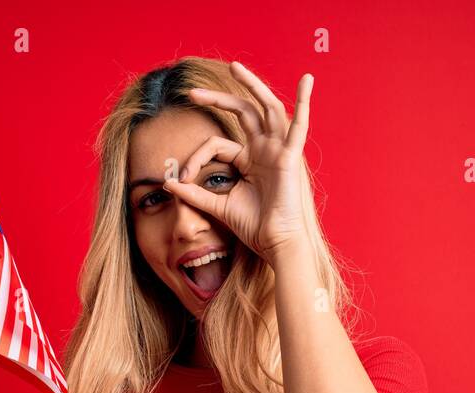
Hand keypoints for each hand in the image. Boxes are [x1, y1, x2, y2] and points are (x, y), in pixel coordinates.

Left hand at [159, 62, 313, 265]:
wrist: (275, 244)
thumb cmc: (253, 228)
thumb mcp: (218, 205)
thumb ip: (194, 193)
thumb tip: (167, 183)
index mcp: (249, 160)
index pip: (218, 144)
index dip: (196, 157)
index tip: (181, 176)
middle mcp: (265, 150)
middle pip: (242, 113)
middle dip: (218, 99)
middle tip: (192, 92)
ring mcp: (279, 150)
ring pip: (266, 108)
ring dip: (252, 85)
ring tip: (236, 67)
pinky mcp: (291, 157)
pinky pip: (300, 126)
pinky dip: (305, 102)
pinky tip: (307, 81)